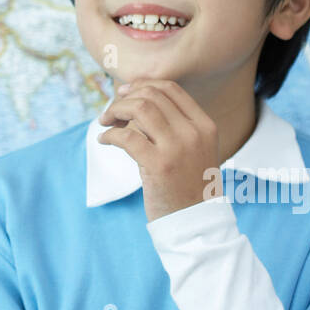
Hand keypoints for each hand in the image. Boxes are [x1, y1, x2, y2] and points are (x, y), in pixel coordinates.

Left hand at [98, 79, 221, 221]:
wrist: (197, 224)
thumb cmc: (189, 186)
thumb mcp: (194, 150)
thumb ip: (174, 126)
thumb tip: (135, 99)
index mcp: (205, 125)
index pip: (171, 89)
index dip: (142, 85)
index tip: (124, 93)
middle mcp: (194, 132)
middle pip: (152, 95)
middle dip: (125, 98)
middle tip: (110, 111)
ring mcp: (178, 148)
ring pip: (140, 109)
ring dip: (115, 111)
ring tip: (105, 122)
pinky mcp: (159, 166)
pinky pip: (127, 137)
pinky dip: (110, 135)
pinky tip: (104, 140)